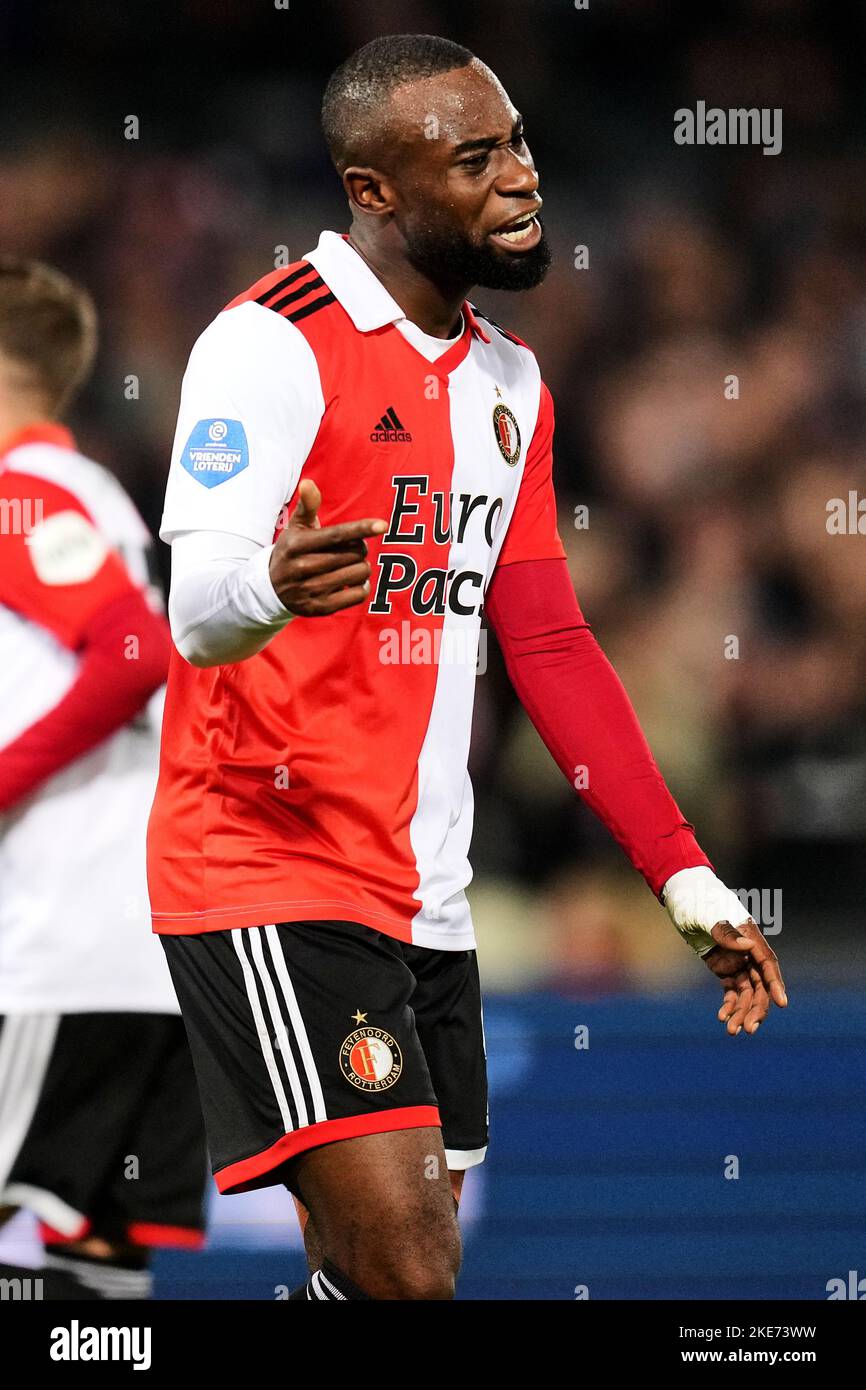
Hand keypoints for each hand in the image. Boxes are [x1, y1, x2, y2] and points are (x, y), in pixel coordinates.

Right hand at [269, 479, 386, 616]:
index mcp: (298, 545)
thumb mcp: (296, 528)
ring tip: (351, 565)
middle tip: (351, 549)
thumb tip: (308, 483)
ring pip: (358, 573)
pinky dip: (361, 586)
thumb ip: (307, 505)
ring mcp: (311, 590)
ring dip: (362, 567)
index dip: (361, 529)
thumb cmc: (292, 551)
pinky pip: (357, 595)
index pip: (336, 535)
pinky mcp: (320, 608)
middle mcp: (303, 567)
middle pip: (353, 554)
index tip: (383, 525)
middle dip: (360, 548)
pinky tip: (352, 582)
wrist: (270, 589)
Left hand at [662, 866, 788, 1035]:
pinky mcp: (723, 967)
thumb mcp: (708, 914)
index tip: (782, 1004)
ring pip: (746, 992)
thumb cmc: (698, 901)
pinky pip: (731, 990)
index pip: (767, 963)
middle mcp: (748, 951)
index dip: (776, 984)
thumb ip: (726, 930)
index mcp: (750, 935)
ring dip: (742, 1012)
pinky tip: (722, 1018)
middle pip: (759, 984)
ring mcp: (736, 960)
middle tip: (749, 1029)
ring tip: (732, 1031)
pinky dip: (729, 1005)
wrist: (682, 896)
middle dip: (756, 1007)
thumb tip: (748, 946)